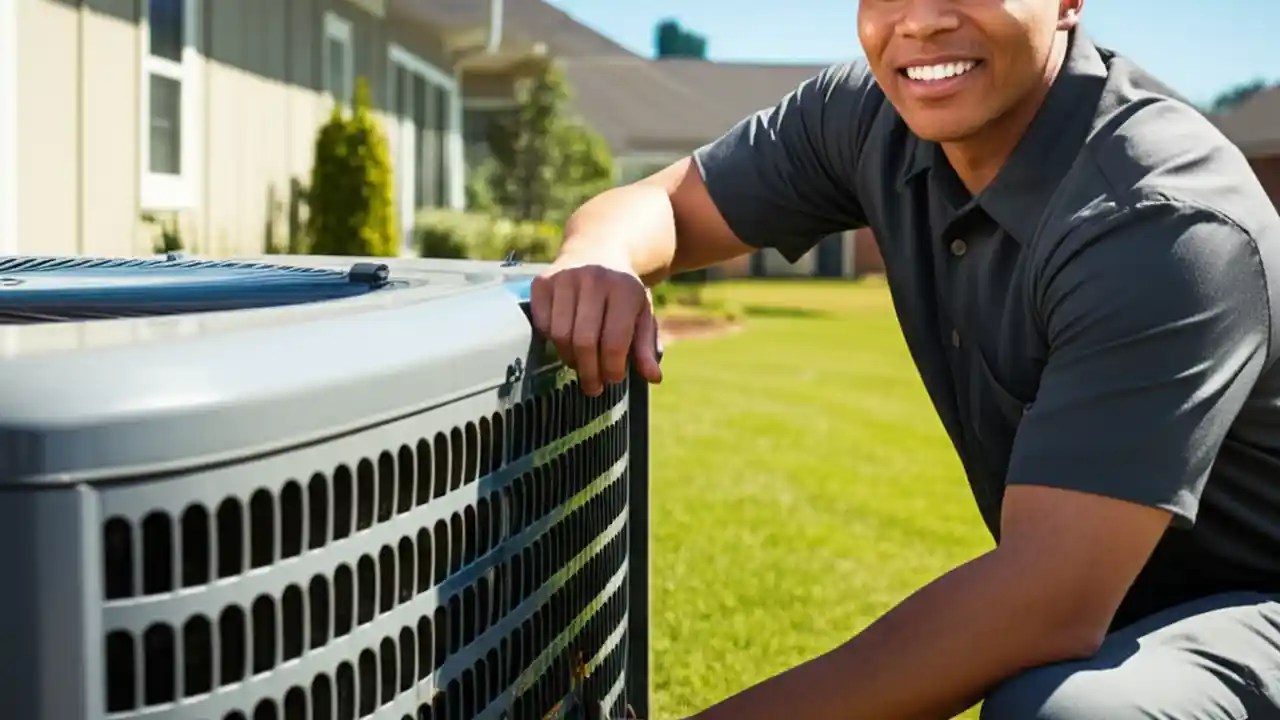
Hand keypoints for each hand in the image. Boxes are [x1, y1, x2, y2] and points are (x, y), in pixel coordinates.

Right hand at [529, 259, 662, 395]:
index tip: (614, 379)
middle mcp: (593, 278)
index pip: (614, 341)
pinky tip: (565, 342)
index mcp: (624, 288)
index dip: (613, 368)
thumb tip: (654, 378)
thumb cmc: (622, 291)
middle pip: (583, 341)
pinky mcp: (542, 281)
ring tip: (580, 364)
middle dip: (589, 371)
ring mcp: (564, 277)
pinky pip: (541, 324)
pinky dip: (551, 340)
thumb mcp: (641, 313)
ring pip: (559, 335)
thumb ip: (646, 346)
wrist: (598, 247)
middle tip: (593, 387)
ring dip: (569, 359)